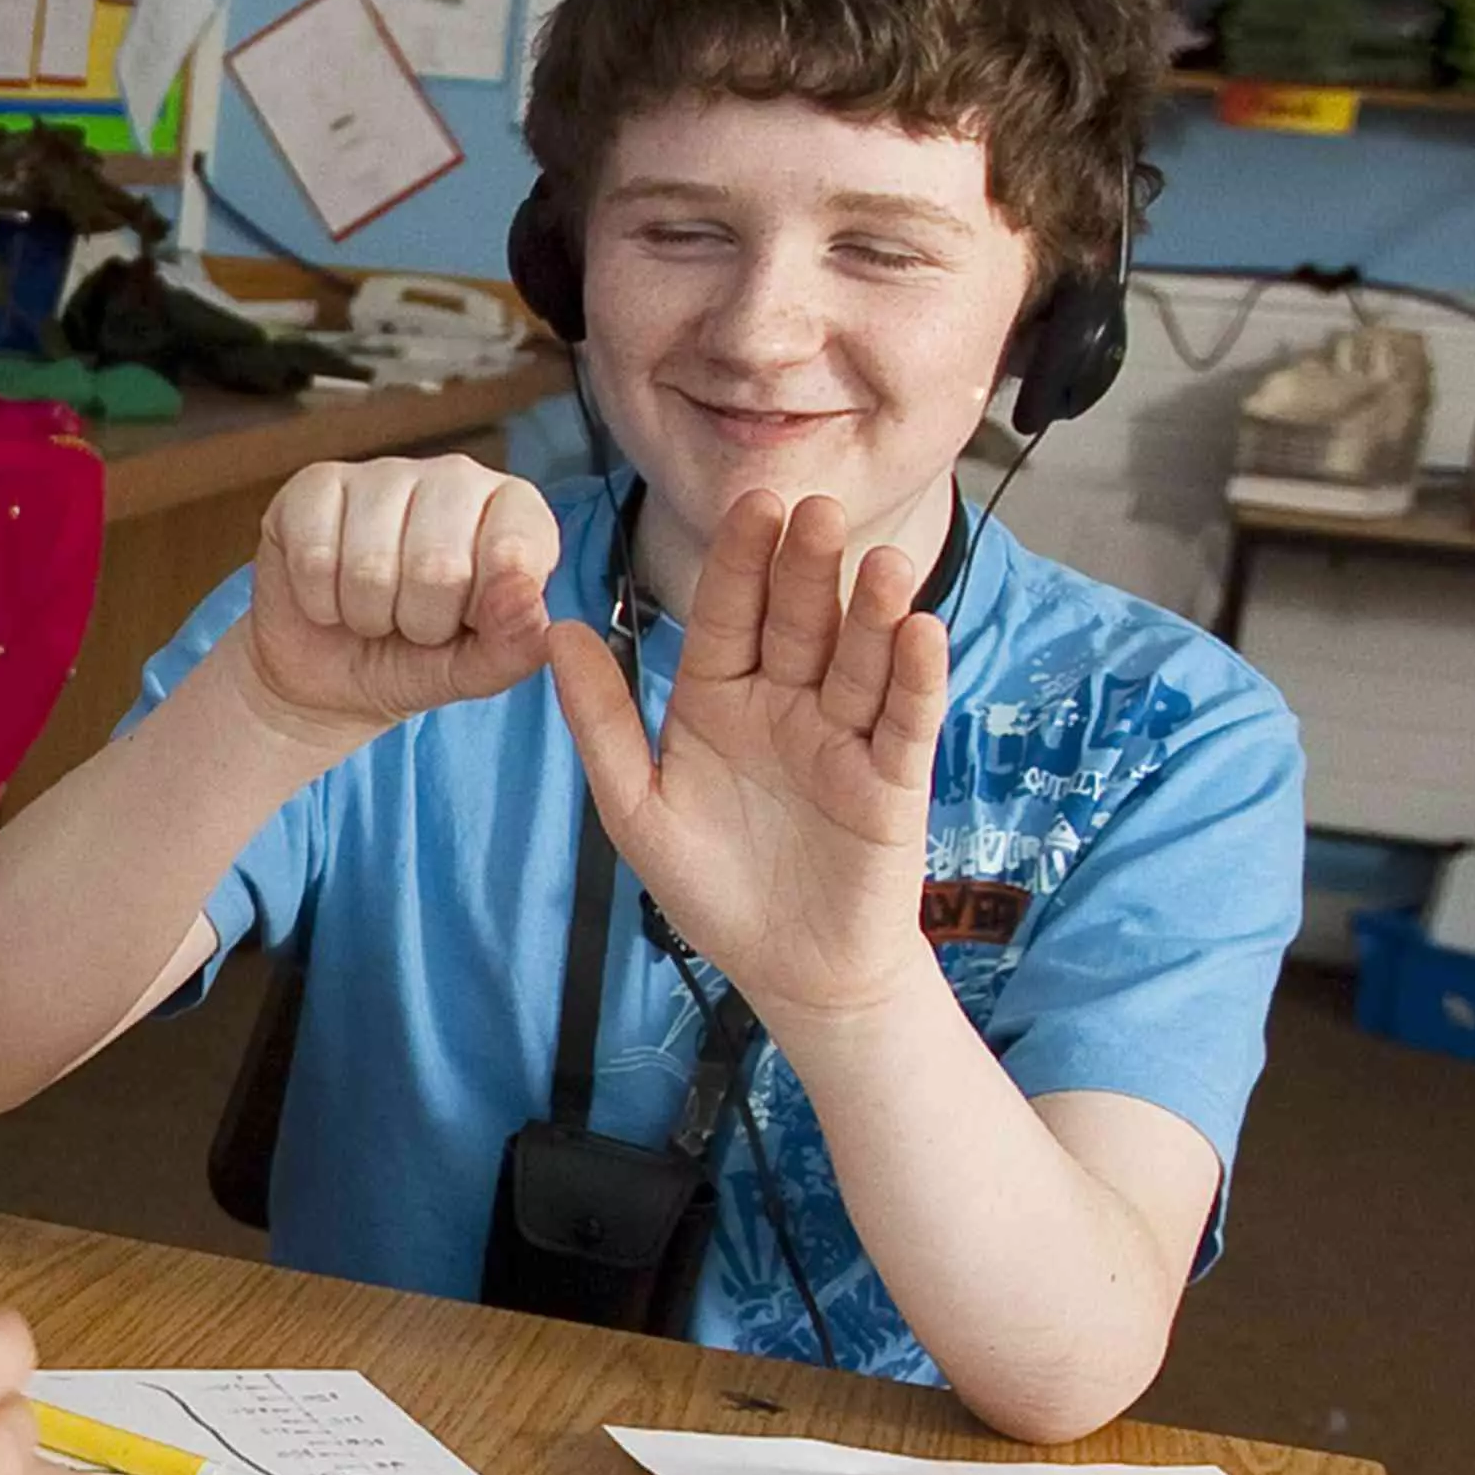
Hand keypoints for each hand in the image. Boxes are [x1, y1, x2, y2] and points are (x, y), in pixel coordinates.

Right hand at [231, 453, 561, 749]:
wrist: (326, 678)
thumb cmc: (412, 659)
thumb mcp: (473, 669)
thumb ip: (515, 643)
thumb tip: (524, 600)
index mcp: (512, 510)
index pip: (515, 550)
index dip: (483, 608)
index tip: (468, 620)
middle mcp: (455, 478)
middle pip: (438, 563)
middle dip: (419, 621)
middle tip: (411, 624)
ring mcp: (383, 474)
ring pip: (371, 563)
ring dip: (366, 615)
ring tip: (370, 612)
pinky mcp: (315, 486)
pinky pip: (315, 556)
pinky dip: (320, 601)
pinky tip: (328, 596)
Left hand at [543, 488, 945, 1026]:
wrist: (788, 969)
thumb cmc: (711, 888)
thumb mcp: (636, 804)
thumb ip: (601, 719)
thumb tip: (555, 630)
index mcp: (717, 697)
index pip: (727, 615)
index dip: (739, 563)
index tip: (751, 504)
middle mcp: (784, 702)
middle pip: (798, 621)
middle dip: (807, 567)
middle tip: (816, 510)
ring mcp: (843, 736)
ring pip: (859, 659)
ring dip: (871, 611)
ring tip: (881, 562)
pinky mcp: (892, 779)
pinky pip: (905, 720)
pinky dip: (916, 677)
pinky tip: (920, 631)